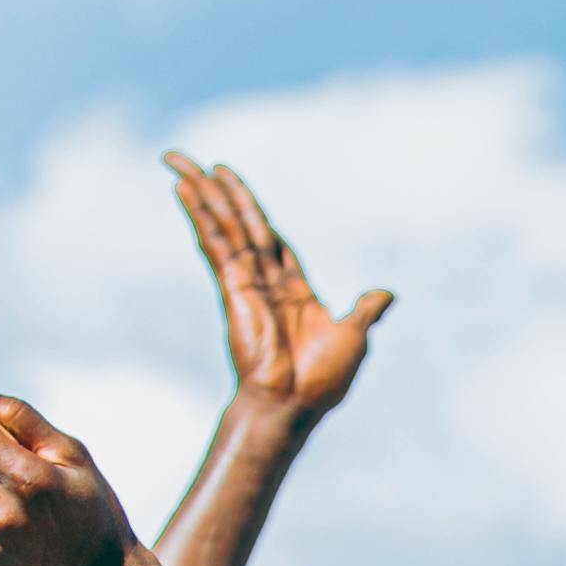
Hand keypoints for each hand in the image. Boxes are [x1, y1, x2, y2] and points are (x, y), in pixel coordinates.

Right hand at [167, 156, 390, 431]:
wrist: (295, 404)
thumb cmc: (322, 381)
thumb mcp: (354, 336)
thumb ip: (364, 310)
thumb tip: (386, 296)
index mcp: (293, 289)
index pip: (272, 240)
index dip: (255, 214)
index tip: (236, 189)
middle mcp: (266, 280)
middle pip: (241, 223)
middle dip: (222, 192)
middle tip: (203, 163)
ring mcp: (246, 280)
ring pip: (222, 224)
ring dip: (202, 192)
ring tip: (179, 161)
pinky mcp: (232, 285)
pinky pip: (214, 242)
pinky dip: (200, 213)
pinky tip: (184, 187)